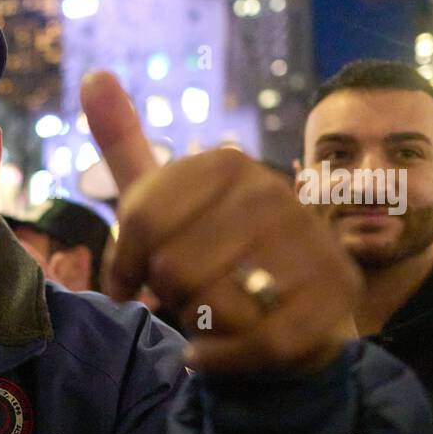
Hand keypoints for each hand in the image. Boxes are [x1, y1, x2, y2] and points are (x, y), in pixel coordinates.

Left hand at [80, 69, 360, 373]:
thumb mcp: (158, 201)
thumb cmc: (209, 259)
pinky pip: (259, 342)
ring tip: (214, 314)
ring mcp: (313, 239)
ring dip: (200, 326)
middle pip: (174, 267)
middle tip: (188, 295)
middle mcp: (274, 190)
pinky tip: (214, 352)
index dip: (125, 266)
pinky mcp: (339, 292)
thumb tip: (94, 75)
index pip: (139, 223)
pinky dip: (222, 358)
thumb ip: (125, 144)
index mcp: (226, 164)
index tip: (134, 278)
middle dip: (169, 297)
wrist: (281, 315)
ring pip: (214, 303)